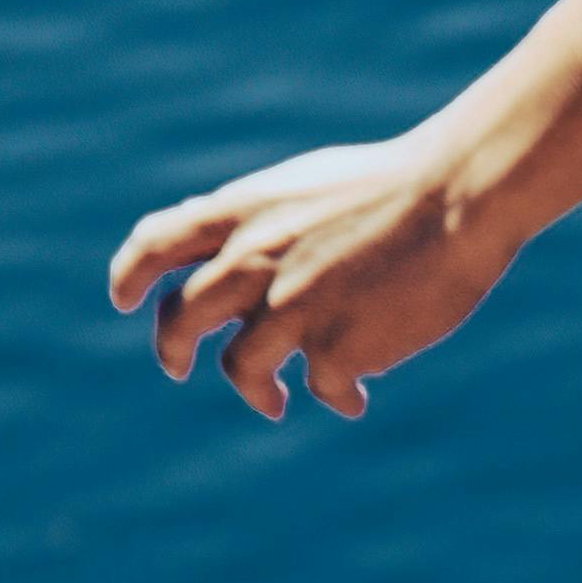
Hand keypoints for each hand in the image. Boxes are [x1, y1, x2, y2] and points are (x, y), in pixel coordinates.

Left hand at [105, 128, 498, 421]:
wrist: (459, 194)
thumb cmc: (397, 182)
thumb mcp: (308, 182)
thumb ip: (259, 214)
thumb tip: (211, 232)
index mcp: (245, 213)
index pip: (155, 245)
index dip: (129, 276)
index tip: (122, 301)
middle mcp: (253, 263)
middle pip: (179, 320)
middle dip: (171, 350)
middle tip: (178, 366)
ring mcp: (290, 311)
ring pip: (241, 369)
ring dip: (254, 391)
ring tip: (273, 401)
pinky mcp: (335, 349)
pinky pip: (320, 388)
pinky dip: (334, 396)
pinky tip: (353, 399)